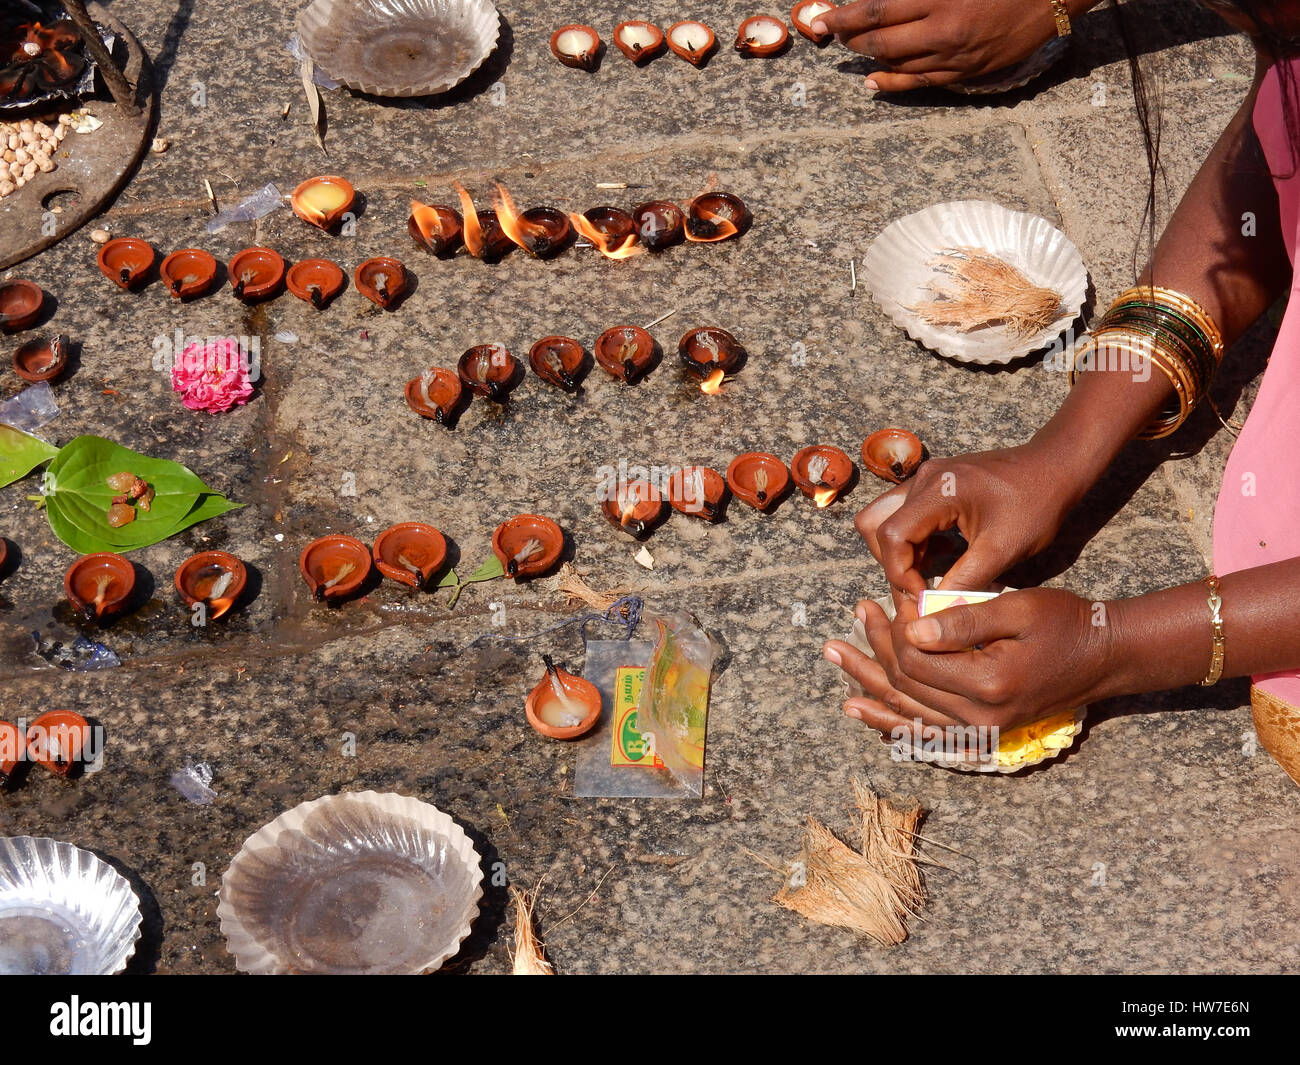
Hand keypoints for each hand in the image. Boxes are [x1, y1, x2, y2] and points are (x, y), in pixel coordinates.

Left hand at [813, 0, 1074, 91]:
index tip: (823, 19)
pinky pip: (920, 83)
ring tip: (851, 49)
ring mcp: (955, 57)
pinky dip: (891, 82)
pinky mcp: (966, 73)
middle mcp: (943, 31)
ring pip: (896, 64)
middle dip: (849, 38)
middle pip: (880, 41)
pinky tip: (872, 81)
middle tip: (830, 32)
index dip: (844, 17)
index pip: (876, 11)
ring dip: (868, 58)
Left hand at [822, 587, 1115, 738]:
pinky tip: (861, 709)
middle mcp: (979, 718)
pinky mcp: (980, 732)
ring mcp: (979, 730)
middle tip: (856, 610)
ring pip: (906, 712)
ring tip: (835, 655)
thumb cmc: (1064, 623)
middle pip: (905, 686)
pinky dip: (890, 721)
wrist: (1103, 657)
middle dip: (874, 647)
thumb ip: (963, 622)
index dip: (896, 627)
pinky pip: (924, 733)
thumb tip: (909, 629)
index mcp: (989, 684)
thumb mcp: (1018, 608)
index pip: (917, 660)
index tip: (892, 596)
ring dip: (868, 683)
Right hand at [856, 445, 1080, 601]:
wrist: (1057, 466)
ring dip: (900, 552)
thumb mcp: (1003, 549)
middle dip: (891, 562)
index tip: (922, 597)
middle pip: (874, 524)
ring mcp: (926, 478)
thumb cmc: (1037, 503)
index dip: (899, 573)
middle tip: (918, 589)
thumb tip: (933, 613)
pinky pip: (904, 514)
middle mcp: (923, 479)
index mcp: (939, 490)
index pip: (891, 535)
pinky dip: (913, 541)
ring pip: (885, 518)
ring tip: (929, 575)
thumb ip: (964, 581)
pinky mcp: (934, 483)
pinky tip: (942, 556)